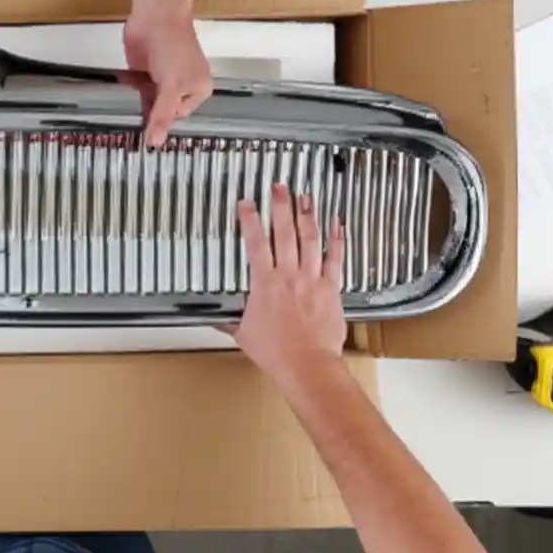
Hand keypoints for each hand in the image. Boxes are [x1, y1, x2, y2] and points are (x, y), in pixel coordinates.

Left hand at [122, 15, 211, 146]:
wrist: (154, 17)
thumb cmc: (173, 45)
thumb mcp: (171, 86)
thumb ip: (161, 115)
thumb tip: (155, 142)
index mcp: (198, 90)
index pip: (178, 117)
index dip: (164, 122)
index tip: (147, 134)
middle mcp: (182, 87)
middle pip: (164, 111)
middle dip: (151, 116)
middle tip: (134, 131)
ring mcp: (162, 80)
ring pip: (149, 103)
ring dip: (139, 107)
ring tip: (128, 118)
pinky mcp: (145, 73)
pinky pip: (137, 92)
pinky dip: (131, 95)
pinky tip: (125, 100)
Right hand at [224, 184, 345, 383]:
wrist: (306, 365)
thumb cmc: (275, 352)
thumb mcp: (243, 334)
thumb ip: (230, 321)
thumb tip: (216, 319)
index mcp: (265, 283)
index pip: (255, 243)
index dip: (250, 220)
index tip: (247, 203)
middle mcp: (289, 275)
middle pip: (284, 232)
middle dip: (281, 207)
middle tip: (279, 187)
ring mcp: (312, 279)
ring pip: (310, 240)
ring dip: (307, 215)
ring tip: (305, 197)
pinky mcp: (330, 288)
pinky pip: (335, 259)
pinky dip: (336, 239)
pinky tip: (336, 223)